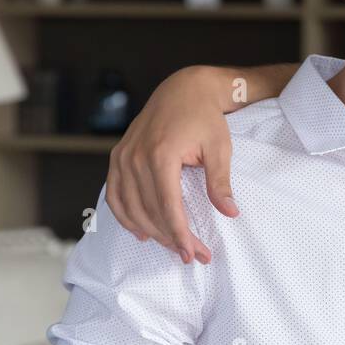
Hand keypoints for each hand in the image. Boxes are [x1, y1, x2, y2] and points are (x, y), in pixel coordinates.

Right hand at [106, 66, 236, 264]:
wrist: (184, 89)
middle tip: (191, 255)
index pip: (168, 207)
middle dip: (170, 238)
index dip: (179, 234)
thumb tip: (230, 212)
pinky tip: (141, 231)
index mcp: (160, 155)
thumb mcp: (219, 148)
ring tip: (171, 246)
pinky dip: (125, 216)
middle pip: (149, 212)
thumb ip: (220, 182)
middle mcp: (135, 157)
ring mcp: (122, 157)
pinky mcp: (117, 157)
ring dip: (149, 232)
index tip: (193, 253)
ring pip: (129, 208)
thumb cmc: (204, 118)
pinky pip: (115, 195)